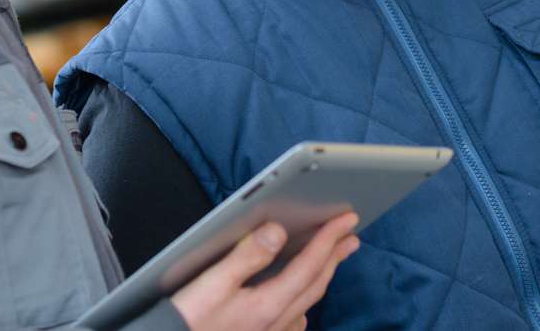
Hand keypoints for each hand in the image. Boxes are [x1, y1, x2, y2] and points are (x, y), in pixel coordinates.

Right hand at [172, 213, 360, 330]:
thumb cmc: (188, 320)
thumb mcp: (212, 284)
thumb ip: (247, 256)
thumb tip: (278, 231)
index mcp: (268, 305)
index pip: (309, 265)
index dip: (329, 239)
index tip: (347, 218)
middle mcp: (277, 323)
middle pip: (315, 284)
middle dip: (335, 256)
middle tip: (351, 234)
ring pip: (308, 302)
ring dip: (322, 275)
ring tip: (332, 258)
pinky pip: (294, 320)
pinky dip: (303, 300)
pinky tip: (300, 298)